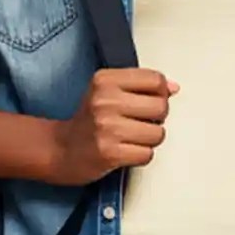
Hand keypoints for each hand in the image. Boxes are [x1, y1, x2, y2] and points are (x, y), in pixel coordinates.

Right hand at [47, 68, 178, 185]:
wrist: (60, 150)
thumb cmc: (88, 120)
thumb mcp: (108, 91)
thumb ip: (141, 85)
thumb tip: (174, 87)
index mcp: (105, 80)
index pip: (155, 79)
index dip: (161, 92)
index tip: (152, 98)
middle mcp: (105, 101)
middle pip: (161, 106)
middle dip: (158, 117)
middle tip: (142, 121)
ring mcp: (107, 128)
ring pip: (157, 133)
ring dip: (150, 139)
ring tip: (133, 137)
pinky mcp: (109, 153)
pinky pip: (147, 154)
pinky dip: (141, 155)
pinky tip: (127, 150)